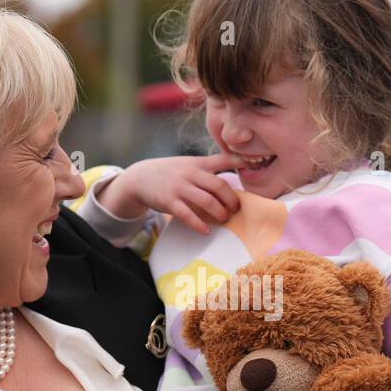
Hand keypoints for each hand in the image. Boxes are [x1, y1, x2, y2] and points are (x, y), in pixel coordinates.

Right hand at [101, 154, 243, 233]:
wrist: (140, 178)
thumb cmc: (169, 173)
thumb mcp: (187, 164)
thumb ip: (206, 169)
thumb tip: (230, 179)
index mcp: (197, 163)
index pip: (221, 159)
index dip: (237, 161)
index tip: (250, 164)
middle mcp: (190, 173)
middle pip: (219, 186)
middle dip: (231, 200)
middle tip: (235, 209)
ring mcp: (180, 187)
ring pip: (207, 201)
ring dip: (219, 213)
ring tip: (224, 219)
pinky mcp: (169, 201)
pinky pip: (187, 215)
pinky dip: (199, 224)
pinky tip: (206, 231)